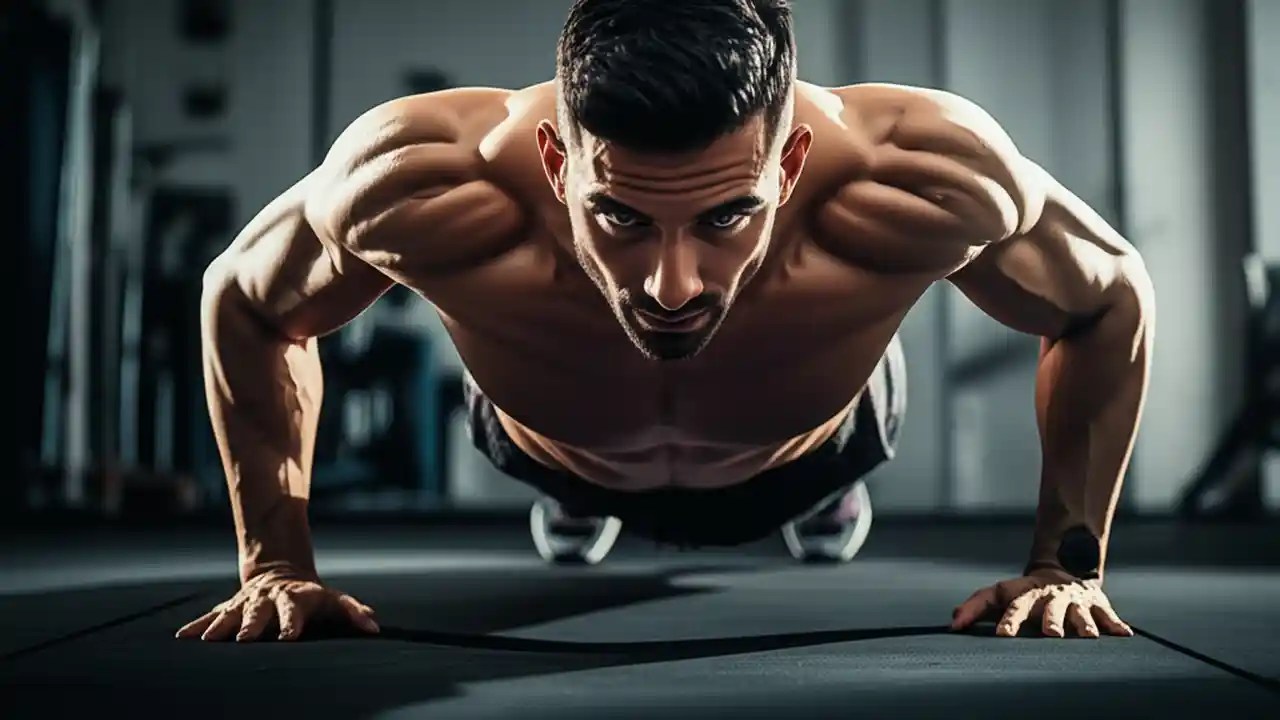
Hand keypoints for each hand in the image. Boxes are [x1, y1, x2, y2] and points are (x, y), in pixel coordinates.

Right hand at [175, 566, 379, 641]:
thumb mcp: (333, 599)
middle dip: (251, 625)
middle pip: (259, 612)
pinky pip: (212, 615)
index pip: (293, 611)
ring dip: (220, 626)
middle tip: (242, 640)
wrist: (281, 571)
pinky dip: (198, 625)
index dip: (292, 624)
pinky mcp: (231, 606)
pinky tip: (183, 637)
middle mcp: (267, 600)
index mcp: (293, 598)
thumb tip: (374, 626)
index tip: (289, 638)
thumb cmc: (312, 594)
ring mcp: (247, 602)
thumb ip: (353, 611)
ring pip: (232, 613)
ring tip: (208, 640)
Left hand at [950, 568, 1133, 638]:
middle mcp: (1050, 597)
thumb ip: (976, 606)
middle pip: (1049, 609)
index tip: (1002, 635)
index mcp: (1026, 594)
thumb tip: (953, 623)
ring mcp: (1075, 600)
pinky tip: (1124, 635)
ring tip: (1088, 636)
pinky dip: (1115, 624)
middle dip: (1051, 620)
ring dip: (1084, 624)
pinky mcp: (1097, 605)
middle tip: (1051, 633)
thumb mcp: (1002, 594)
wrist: (1063, 569)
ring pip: (1079, 613)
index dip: (1008, 619)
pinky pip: (1108, 616)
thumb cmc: (1026, 592)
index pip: (1014, 605)